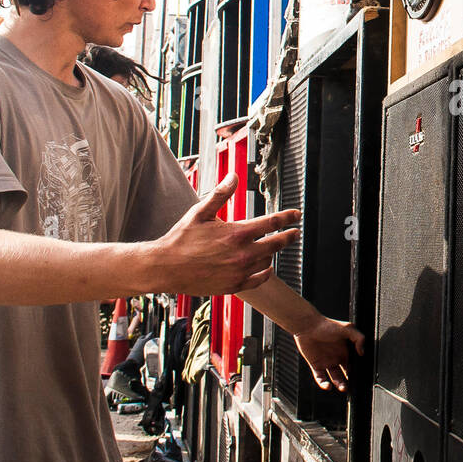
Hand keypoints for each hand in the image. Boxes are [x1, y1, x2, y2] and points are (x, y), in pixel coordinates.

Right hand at [153, 173, 302, 295]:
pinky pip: (258, 279)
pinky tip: (266, 267)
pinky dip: (265, 272)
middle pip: (276, 243)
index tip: (296, 215)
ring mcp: (239, 271)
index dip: (287, 217)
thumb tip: (234, 176)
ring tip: (274, 246)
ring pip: (267, 260)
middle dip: (288, 236)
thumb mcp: (200, 212)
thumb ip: (220, 194)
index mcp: (236, 233)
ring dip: (273, 252)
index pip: (272, 223)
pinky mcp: (234, 285)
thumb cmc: (181, 239)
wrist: (165, 268)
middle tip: (295, 232)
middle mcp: (242, 254)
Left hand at [294, 315, 364, 392]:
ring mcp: (326, 362)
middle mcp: (337, 358)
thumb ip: (359, 338)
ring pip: (335, 378)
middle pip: (345, 374)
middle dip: (349, 381)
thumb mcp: (347, 328)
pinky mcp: (316, 365)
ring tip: (343, 387)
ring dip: (339, 384)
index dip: (357, 372)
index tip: (360, 377)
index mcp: (346, 351)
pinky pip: (320, 378)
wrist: (308, 326)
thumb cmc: (327, 325)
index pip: (353, 365)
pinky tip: (327, 386)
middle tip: (352, 386)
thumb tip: (362, 352)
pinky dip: (323, 383)